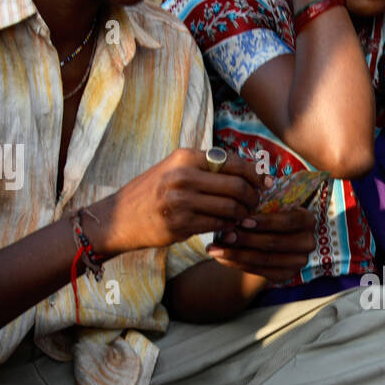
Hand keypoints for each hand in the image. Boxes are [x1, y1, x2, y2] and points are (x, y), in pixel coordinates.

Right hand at [94, 149, 263, 255]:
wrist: (119, 217)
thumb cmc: (154, 191)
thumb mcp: (175, 168)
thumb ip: (206, 166)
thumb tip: (248, 168)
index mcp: (185, 157)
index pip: (233, 162)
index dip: (255, 174)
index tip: (265, 183)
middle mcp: (183, 176)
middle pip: (237, 186)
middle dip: (253, 197)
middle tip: (256, 203)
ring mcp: (181, 202)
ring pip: (231, 208)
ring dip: (243, 214)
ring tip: (243, 216)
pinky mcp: (180, 225)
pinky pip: (218, 225)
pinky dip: (228, 226)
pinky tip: (227, 226)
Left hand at [206, 205, 315, 280]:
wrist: (273, 234)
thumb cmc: (271, 212)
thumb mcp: (273, 202)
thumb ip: (264, 197)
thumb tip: (247, 188)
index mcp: (308, 220)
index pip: (288, 222)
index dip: (265, 222)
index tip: (242, 220)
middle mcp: (307, 243)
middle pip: (274, 242)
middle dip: (246, 239)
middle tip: (224, 234)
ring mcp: (297, 262)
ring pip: (264, 259)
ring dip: (236, 253)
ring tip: (215, 247)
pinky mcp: (285, 275)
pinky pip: (258, 271)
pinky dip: (237, 264)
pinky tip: (220, 257)